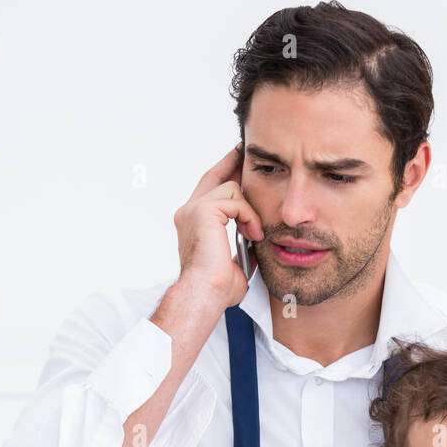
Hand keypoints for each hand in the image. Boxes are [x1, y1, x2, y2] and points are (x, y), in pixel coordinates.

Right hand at [173, 144, 263, 309]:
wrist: (204, 295)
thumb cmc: (216, 288)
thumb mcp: (236, 261)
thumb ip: (243, 243)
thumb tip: (258, 236)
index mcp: (193, 223)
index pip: (209, 189)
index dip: (226, 174)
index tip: (241, 164)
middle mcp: (188, 212)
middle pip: (215, 175)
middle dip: (234, 162)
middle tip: (248, 151)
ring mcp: (194, 210)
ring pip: (231, 189)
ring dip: (250, 211)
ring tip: (255, 234)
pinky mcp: (204, 211)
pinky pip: (236, 201)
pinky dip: (249, 217)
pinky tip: (253, 235)